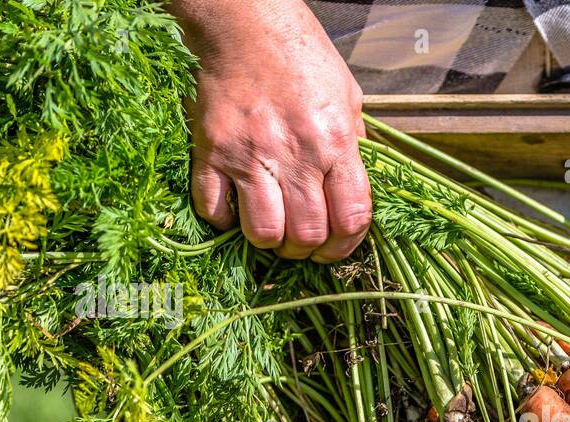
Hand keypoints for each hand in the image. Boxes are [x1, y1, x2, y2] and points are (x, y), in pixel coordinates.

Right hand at [168, 0, 370, 261]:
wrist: (244, 22)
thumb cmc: (301, 56)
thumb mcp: (348, 97)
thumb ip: (356, 148)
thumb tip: (358, 192)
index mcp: (337, 141)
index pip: (351, 219)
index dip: (346, 247)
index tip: (337, 248)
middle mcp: (296, 153)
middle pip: (307, 235)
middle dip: (307, 251)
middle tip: (302, 243)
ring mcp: (250, 154)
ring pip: (263, 233)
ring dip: (270, 242)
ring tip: (272, 230)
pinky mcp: (211, 151)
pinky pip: (214, 210)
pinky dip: (225, 221)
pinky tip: (235, 209)